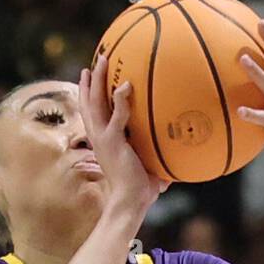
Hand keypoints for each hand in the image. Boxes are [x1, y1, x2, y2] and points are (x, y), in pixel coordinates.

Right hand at [79, 56, 167, 218]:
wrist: (129, 203)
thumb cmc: (139, 192)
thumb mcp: (149, 170)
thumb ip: (158, 162)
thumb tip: (175, 167)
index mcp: (103, 142)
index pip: (92, 115)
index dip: (89, 97)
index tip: (90, 79)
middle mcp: (98, 138)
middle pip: (88, 103)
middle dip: (90, 82)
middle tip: (94, 63)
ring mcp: (103, 138)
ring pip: (95, 103)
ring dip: (98, 80)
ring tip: (102, 60)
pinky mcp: (112, 142)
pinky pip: (116, 116)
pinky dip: (120, 100)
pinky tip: (127, 85)